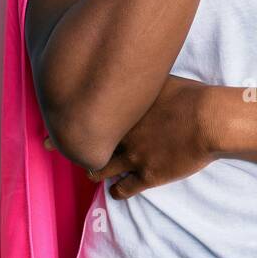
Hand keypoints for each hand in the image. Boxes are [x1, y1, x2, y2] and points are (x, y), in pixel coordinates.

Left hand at [43, 75, 218, 199]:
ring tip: (90, 172)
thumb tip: (134, 65)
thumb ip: (142, 79)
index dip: (65, 124)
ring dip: (94, 171)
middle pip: (88, 144)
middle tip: (51, 147)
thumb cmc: (188, 95)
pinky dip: (118, 192)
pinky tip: (115, 192)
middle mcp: (121, 135)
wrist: (208, 119)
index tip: (49, 127)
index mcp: (122, 111)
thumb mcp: (160, 79)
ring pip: (102, 169)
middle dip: (71, 148)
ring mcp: (134, 157)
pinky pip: (125, 189)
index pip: (85, 118)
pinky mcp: (149, 175)